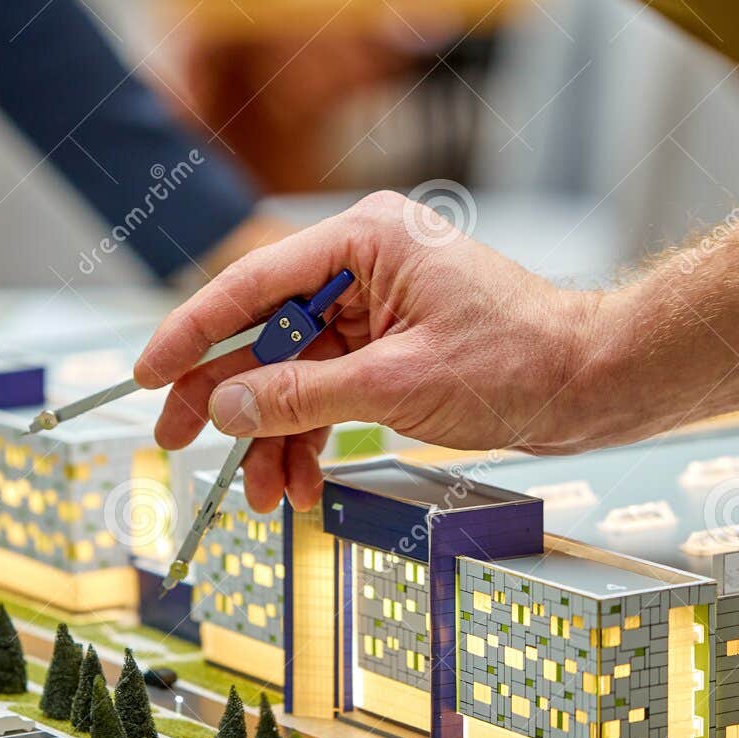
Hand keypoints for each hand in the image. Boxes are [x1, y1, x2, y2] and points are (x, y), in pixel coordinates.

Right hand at [133, 189, 602, 511]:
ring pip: (293, 373)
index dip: (191, 332)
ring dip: (272, 436)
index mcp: (364, 241)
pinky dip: (311, 437)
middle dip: (223, 396)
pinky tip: (300, 483)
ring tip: (259, 495)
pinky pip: (328, 391)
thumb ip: (300, 395)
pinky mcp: (388, 347)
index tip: (146, 373)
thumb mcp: (395, 385)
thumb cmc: (518, 362)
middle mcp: (362, 265)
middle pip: (264, 332)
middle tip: (174, 440)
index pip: (252, 285)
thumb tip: (221, 405)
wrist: (592, 384)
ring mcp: (375, 307)